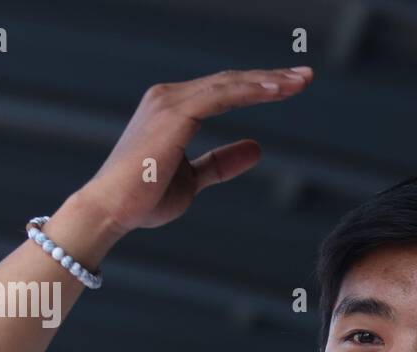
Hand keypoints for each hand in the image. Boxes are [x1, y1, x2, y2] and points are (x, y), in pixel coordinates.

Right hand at [74, 66, 314, 236]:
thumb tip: (257, 149)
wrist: (110, 210)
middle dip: (271, 78)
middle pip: (231, 81)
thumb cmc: (144, 197)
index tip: (292, 86)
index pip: (226, 91)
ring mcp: (170, 102)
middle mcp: (170, 98)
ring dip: (267, 81)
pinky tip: (275, 91)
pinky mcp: (173, 113)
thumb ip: (221, 162)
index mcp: (174, 109)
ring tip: (299, 82)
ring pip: (229, 84)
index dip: (260, 87)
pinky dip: (249, 90)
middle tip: (306, 77)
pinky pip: (219, 95)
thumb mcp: (194, 179)